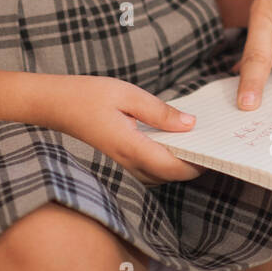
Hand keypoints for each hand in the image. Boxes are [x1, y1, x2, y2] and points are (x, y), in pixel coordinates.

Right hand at [41, 74, 204, 185]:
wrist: (56, 104)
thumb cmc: (89, 95)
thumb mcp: (128, 95)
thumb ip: (160, 111)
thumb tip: (190, 124)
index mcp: (131, 147)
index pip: (173, 167)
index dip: (197, 164)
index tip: (215, 150)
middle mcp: (127, 162)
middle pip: (169, 175)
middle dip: (193, 164)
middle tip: (212, 141)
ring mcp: (122, 164)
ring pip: (159, 175)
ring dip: (179, 163)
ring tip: (197, 138)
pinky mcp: (119, 159)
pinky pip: (148, 168)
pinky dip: (165, 159)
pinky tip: (172, 138)